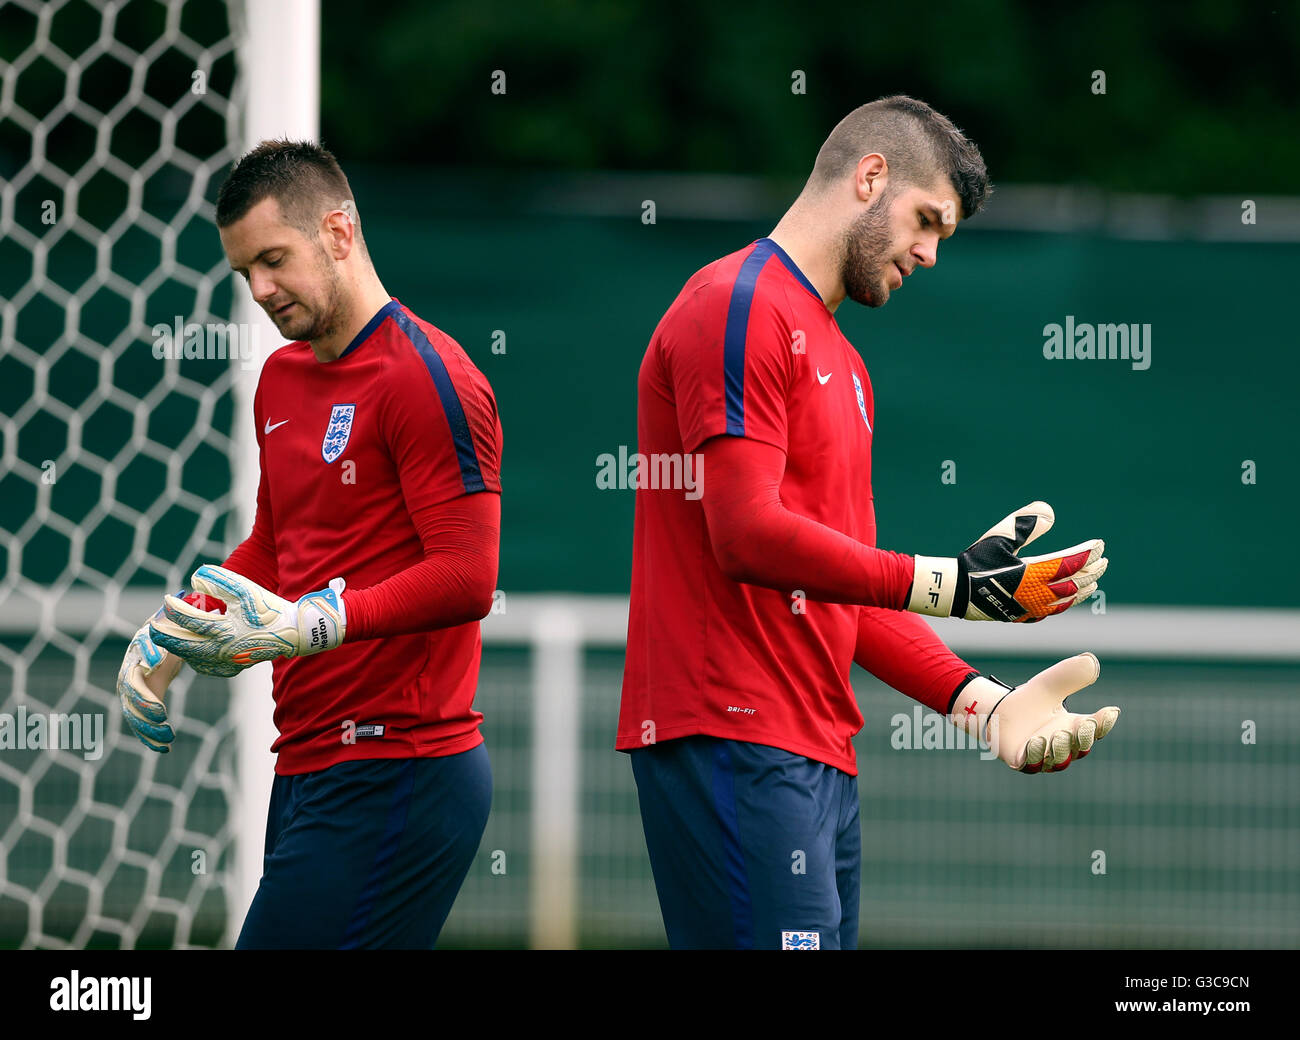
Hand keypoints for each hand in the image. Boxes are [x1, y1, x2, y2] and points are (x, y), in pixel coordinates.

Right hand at [118, 605, 183, 752]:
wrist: (163, 640)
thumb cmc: (174, 629)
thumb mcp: (180, 622)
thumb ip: (186, 616)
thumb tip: (195, 602)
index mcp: (140, 651)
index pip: (137, 662)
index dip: (144, 671)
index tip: (157, 676)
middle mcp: (131, 670)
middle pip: (130, 692)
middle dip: (144, 706)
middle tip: (162, 718)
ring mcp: (133, 689)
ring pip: (133, 713)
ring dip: (147, 728)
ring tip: (167, 739)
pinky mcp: (141, 703)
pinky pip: (140, 722)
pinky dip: (150, 736)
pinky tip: (164, 749)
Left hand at [149, 565, 346, 675]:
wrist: (295, 632)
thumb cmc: (269, 608)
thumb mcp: (244, 589)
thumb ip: (217, 581)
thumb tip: (194, 581)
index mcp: (222, 629)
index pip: (187, 619)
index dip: (174, 607)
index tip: (167, 599)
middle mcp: (221, 650)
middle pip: (182, 646)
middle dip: (165, 636)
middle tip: (153, 628)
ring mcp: (228, 661)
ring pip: (193, 659)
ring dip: (180, 649)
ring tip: (173, 638)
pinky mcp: (235, 667)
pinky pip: (209, 667)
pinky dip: (198, 660)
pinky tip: (197, 653)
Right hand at [907, 501, 1106, 621]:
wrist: (954, 591)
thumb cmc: (975, 561)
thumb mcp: (999, 536)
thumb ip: (1025, 523)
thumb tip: (1050, 511)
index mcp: (1033, 572)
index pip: (1071, 561)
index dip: (1087, 553)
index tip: (1099, 544)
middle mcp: (1037, 593)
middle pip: (1075, 582)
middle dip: (1092, 570)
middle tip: (1103, 561)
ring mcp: (1031, 607)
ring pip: (1067, 600)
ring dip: (1083, 589)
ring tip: (1094, 582)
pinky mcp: (1023, 616)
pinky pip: (1052, 612)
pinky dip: (1066, 604)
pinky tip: (1068, 599)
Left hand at [951, 653, 1119, 772]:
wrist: (999, 711)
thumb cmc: (1030, 700)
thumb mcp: (1049, 684)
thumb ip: (1070, 674)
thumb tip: (1091, 662)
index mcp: (1075, 727)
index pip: (1096, 728)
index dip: (1105, 722)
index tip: (1110, 711)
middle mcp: (1063, 744)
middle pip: (1081, 747)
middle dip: (1084, 737)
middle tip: (1085, 725)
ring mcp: (1045, 756)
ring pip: (1059, 759)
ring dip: (1061, 749)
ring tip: (1058, 735)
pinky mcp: (1023, 761)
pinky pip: (1032, 763)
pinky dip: (1035, 755)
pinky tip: (1035, 741)